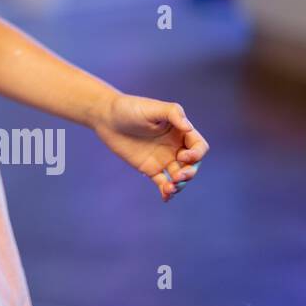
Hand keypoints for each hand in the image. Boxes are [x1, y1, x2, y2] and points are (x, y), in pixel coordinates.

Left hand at [93, 94, 208, 202]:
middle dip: (190, 173)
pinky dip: (167, 191)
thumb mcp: (153, 108)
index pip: (199, 146)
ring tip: (171, 188)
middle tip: (178, 176)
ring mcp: (163, 158)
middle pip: (193, 165)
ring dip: (180, 185)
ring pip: (179, 176)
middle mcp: (175, 146)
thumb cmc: (130, 108)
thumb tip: (188, 128)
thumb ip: (173, 114)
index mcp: (180, 131)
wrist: (106, 117)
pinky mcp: (150, 168)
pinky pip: (163, 183)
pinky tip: (166, 197)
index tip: (182, 156)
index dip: (196, 154)